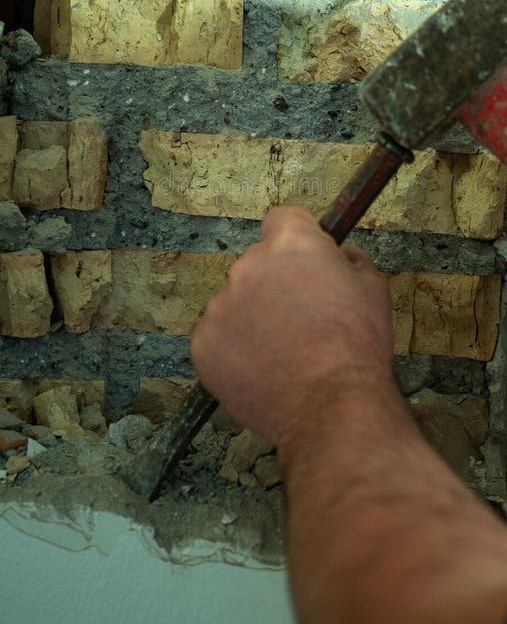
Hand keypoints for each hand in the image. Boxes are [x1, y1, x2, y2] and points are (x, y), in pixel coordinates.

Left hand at [191, 206, 393, 446]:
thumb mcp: (372, 286)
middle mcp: (248, 264)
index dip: (296, 239)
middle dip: (274, 284)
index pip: (282, 218)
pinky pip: (218, 337)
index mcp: (290, 242)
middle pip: (257, 263)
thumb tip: (337, 255)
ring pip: (235, 302)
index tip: (304, 262)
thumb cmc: (358, 345)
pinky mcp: (203, 342)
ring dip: (253, 318)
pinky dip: (234, 350)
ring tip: (284, 352)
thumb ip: (348, 259)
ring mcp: (220, 304)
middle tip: (301, 319)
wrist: (333, 405)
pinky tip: (263, 369)